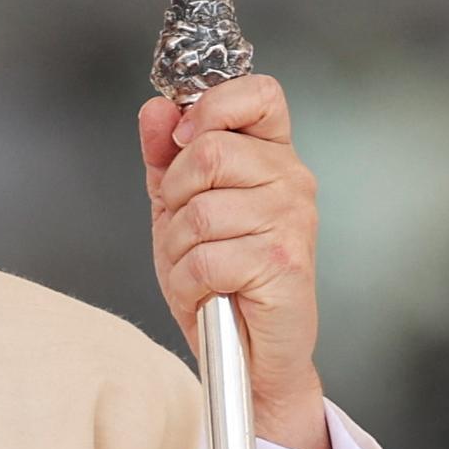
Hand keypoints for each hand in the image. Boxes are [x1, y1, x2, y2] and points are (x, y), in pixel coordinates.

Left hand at [138, 73, 331, 448]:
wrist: (248, 355)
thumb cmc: (218, 281)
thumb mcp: (178, 211)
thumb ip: (167, 158)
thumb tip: (156, 110)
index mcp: (272, 156)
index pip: (259, 93)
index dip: (212, 106)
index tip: (184, 141)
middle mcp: (291, 180)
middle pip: (209, 152)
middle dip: (175, 198)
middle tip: (187, 232)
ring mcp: (292, 219)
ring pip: (200, 211)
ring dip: (179, 249)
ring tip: (199, 269)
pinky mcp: (283, 261)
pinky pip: (206, 257)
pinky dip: (188, 283)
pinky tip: (206, 293)